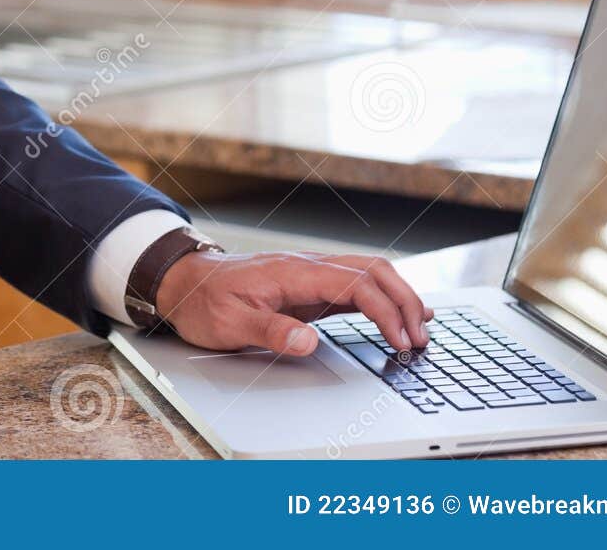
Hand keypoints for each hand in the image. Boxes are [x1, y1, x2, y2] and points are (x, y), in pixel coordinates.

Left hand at [154, 250, 432, 356]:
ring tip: (421, 328)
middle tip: (421, 338)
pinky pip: (354, 284)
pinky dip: (382, 296)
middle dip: (404, 301)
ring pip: (368, 272)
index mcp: (293, 272)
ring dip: (398, 296)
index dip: (385, 311)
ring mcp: (309, 273)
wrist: (185, 282)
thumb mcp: (229, 322)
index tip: (400, 340)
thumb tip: (308, 340)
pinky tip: (397, 313)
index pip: (356, 283)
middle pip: (372, 270)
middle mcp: (307, 266)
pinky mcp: (308, 285)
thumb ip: (269, 330)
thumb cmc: (205, 302)